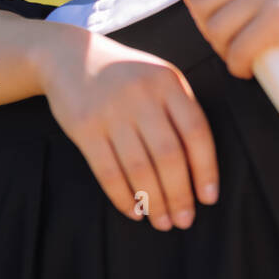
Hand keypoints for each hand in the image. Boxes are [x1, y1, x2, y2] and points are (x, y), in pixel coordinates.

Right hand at [34, 27, 217, 230]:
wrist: (70, 56)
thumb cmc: (127, 75)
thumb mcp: (160, 78)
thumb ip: (183, 110)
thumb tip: (202, 168)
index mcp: (169, 82)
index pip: (196, 132)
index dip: (206, 169)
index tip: (208, 198)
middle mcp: (142, 95)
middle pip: (169, 155)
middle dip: (179, 194)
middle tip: (184, 221)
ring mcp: (111, 111)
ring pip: (138, 167)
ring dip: (153, 200)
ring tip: (162, 222)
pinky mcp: (84, 127)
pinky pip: (107, 170)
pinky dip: (122, 196)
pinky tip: (134, 211)